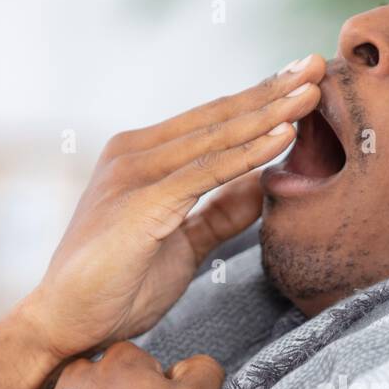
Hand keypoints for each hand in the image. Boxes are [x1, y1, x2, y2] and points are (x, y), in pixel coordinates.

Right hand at [18, 55, 324, 361]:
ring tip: (312, 90)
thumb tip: (262, 185)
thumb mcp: (185, 244)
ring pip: (217, 138)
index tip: (303, 81)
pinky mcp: (142, 202)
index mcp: (143, 158)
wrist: (69, 323)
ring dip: (269, 113)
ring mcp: (136, 175)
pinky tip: (284, 136)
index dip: (260, 100)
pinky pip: (208, 173)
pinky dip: (249, 154)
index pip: (212, 122)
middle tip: (319, 64)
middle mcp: (135, 155)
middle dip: (272, 90)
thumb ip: (219, 213)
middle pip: (218, 117)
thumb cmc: (118, 287)